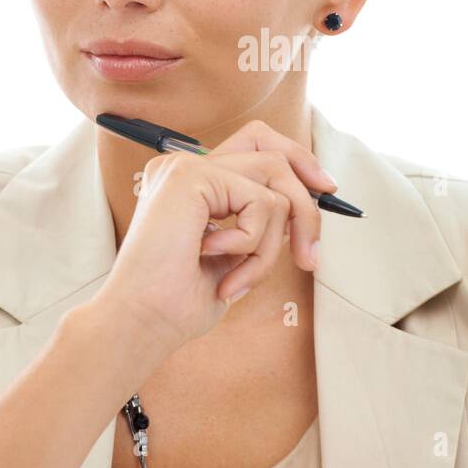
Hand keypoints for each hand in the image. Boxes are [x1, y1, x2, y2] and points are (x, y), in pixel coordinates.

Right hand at [95, 119, 336, 353]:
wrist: (141, 323)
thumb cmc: (179, 304)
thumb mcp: (234, 258)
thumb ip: (259, 224)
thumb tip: (307, 206)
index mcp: (192, 183)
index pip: (255, 144)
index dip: (297, 160)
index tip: (326, 191)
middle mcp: (186, 166)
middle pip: (272, 151)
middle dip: (304, 202)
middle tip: (310, 256)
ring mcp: (186, 167)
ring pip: (274, 181)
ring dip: (272, 242)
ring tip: (241, 278)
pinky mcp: (191, 176)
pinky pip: (261, 202)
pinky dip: (253, 244)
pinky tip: (216, 260)